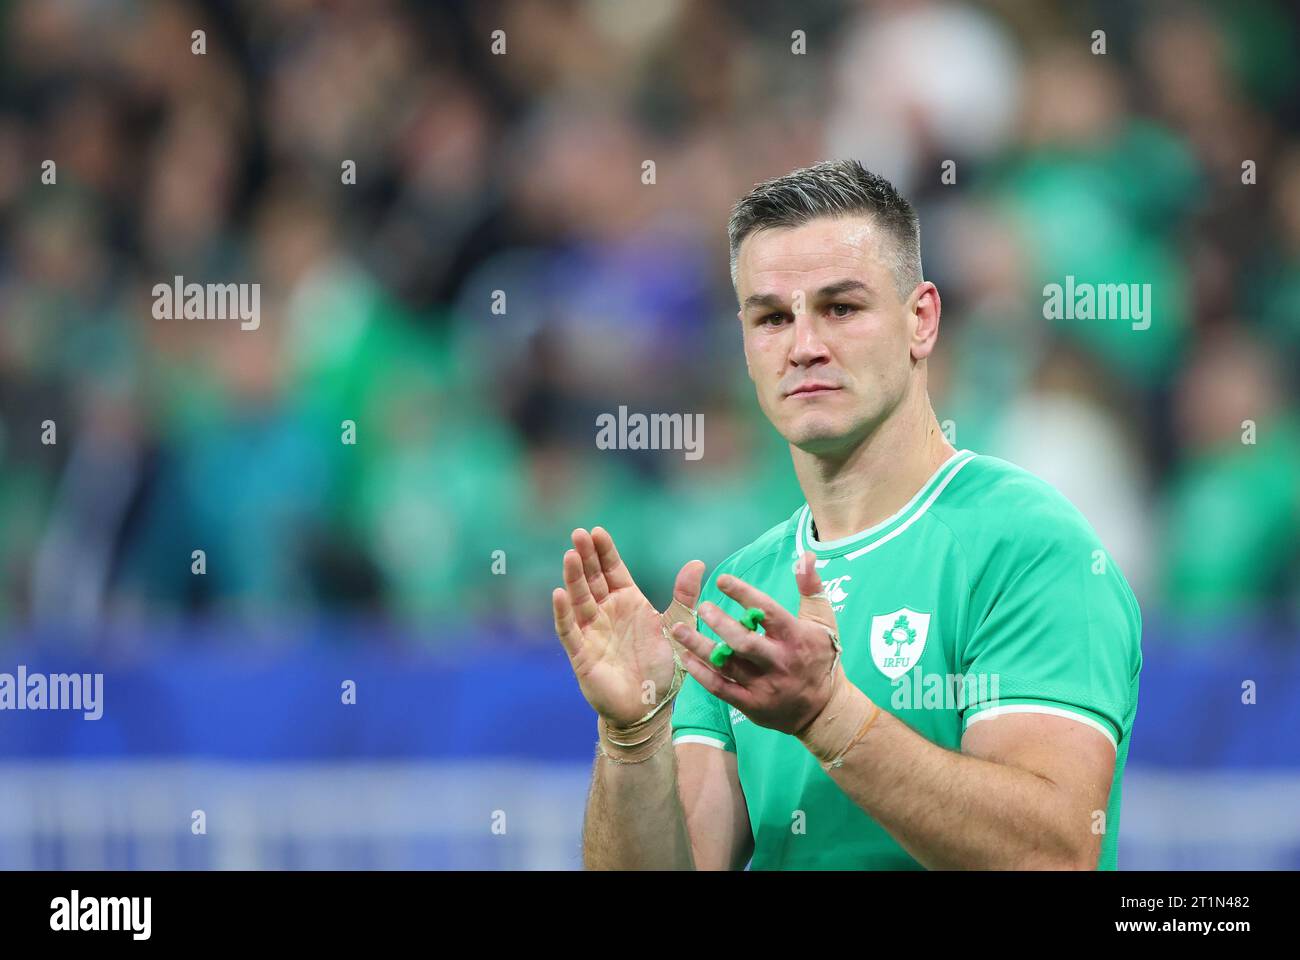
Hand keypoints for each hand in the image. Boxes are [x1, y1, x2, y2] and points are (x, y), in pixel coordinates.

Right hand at [552, 526, 704, 726]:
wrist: (650, 707)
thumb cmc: (662, 667)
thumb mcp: (678, 627)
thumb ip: (684, 596)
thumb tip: (698, 562)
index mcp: (628, 602)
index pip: (612, 570)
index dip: (604, 551)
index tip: (597, 531)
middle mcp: (607, 612)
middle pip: (593, 579)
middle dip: (585, 556)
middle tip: (578, 533)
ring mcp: (592, 631)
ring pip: (579, 599)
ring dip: (573, 578)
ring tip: (570, 555)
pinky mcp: (582, 653)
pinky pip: (569, 630)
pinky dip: (563, 613)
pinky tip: (559, 593)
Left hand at [671, 552, 840, 734]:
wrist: (824, 709)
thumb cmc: (821, 656)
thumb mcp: (823, 620)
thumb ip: (811, 586)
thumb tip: (806, 556)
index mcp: (795, 637)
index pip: (767, 612)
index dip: (744, 594)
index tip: (722, 580)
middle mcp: (780, 662)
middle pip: (745, 642)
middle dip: (720, 624)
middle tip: (702, 607)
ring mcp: (765, 686)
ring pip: (728, 665)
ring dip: (700, 647)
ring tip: (678, 630)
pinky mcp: (753, 705)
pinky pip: (722, 689)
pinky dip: (702, 674)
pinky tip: (686, 657)